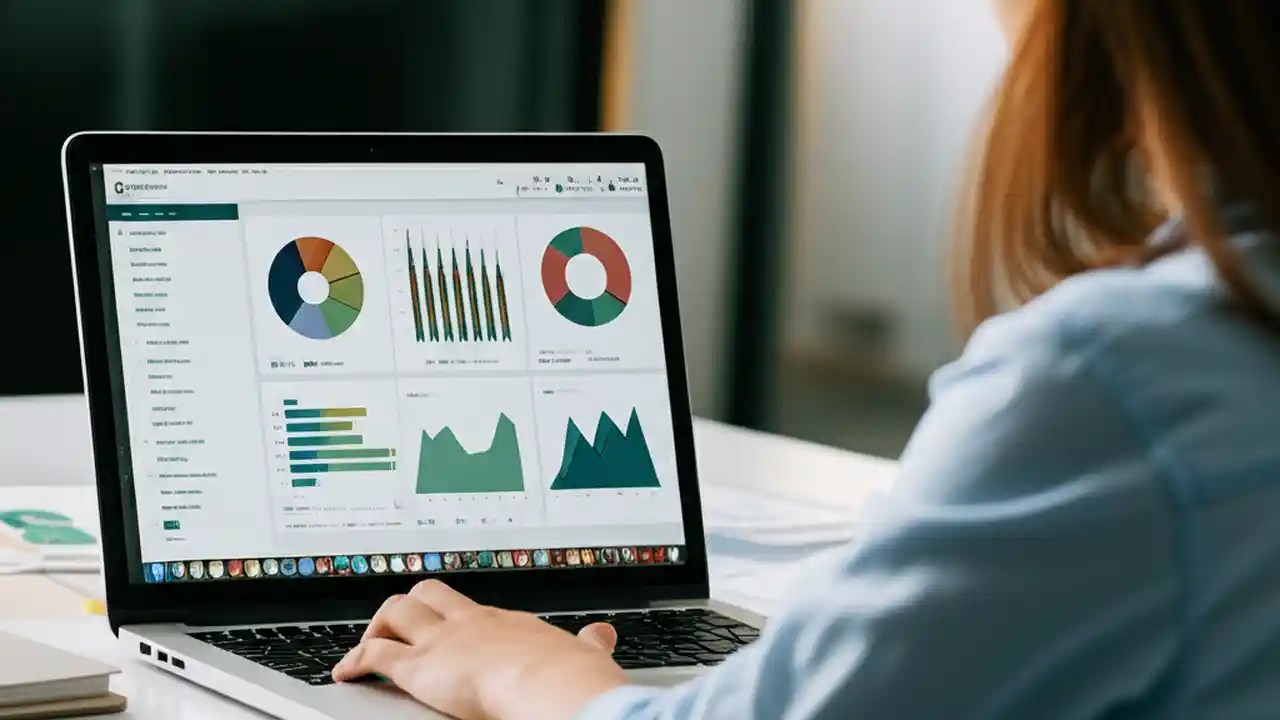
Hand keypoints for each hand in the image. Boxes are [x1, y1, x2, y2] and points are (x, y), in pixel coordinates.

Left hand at [333, 580, 626, 719]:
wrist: (549, 684)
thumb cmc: (568, 674)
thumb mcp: (584, 651)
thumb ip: (589, 643)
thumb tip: (602, 635)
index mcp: (507, 622)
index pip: (474, 610)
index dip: (457, 618)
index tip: (451, 630)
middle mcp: (471, 623)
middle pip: (429, 593)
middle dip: (411, 607)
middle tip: (401, 626)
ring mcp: (443, 642)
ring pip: (397, 612)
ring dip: (379, 627)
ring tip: (369, 646)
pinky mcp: (420, 668)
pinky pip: (376, 655)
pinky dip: (355, 661)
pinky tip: (346, 672)